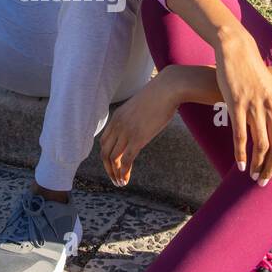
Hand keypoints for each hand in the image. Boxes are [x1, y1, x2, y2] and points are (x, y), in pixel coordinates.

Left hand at [100, 71, 178, 186]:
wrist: (167, 89)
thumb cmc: (159, 96)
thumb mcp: (140, 107)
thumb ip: (135, 118)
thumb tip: (141, 125)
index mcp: (117, 118)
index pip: (104, 141)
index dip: (106, 155)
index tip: (112, 164)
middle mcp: (118, 126)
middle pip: (105, 152)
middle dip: (108, 168)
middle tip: (114, 178)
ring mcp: (127, 132)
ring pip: (113, 159)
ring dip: (115, 173)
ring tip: (120, 183)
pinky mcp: (138, 139)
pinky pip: (126, 161)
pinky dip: (124, 173)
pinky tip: (125, 180)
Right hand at [214, 30, 271, 182]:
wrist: (238, 52)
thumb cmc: (254, 74)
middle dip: (271, 170)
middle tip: (263, 182)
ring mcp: (255, 107)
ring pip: (260, 145)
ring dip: (257, 165)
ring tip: (253, 176)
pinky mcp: (237, 104)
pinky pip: (241, 135)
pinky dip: (241, 154)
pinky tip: (240, 165)